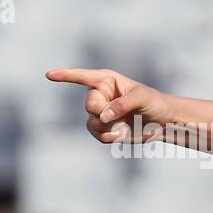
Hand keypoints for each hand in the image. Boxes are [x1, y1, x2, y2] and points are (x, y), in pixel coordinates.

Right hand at [45, 67, 173, 144]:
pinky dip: (107, 137)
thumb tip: (103, 116)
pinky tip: (120, 134)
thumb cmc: (153, 102)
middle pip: (89, 105)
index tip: (49, 75)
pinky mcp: (105, 127)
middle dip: (101, 112)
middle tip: (116, 113)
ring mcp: (101, 112)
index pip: (82, 76)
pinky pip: (96, 134)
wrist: (163, 121)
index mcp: (107, 80)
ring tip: (122, 126)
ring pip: (91, 122)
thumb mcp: (141, 98)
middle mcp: (101, 95)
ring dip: (106, 127)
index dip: (65, 76)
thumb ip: (121, 104)